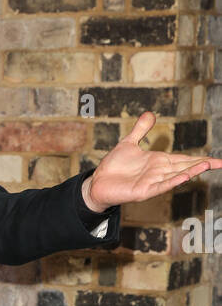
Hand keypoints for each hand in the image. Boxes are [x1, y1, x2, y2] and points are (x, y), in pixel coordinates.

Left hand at [83, 112, 221, 211]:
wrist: (97, 183)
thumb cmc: (114, 167)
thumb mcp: (128, 143)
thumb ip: (141, 130)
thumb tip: (151, 113)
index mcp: (158, 162)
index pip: (184, 159)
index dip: (200, 158)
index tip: (217, 160)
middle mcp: (159, 172)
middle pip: (185, 167)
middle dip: (203, 164)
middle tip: (221, 163)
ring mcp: (152, 182)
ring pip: (176, 175)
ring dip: (192, 171)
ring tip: (208, 165)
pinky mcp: (143, 191)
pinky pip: (161, 185)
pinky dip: (173, 181)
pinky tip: (185, 177)